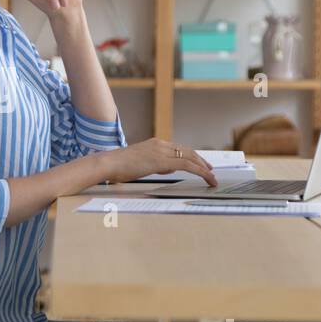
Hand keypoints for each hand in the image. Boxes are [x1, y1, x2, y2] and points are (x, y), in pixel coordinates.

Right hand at [97, 138, 217, 186]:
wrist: (108, 163)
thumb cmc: (117, 167)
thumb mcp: (138, 164)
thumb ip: (152, 164)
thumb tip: (163, 169)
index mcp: (154, 144)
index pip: (178, 148)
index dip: (191, 156)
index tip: (199, 163)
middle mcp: (160, 144)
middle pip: (187, 151)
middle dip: (201, 161)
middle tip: (210, 170)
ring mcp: (162, 151)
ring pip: (191, 157)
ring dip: (204, 167)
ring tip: (212, 177)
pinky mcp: (162, 161)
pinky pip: (187, 165)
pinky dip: (201, 171)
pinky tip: (207, 177)